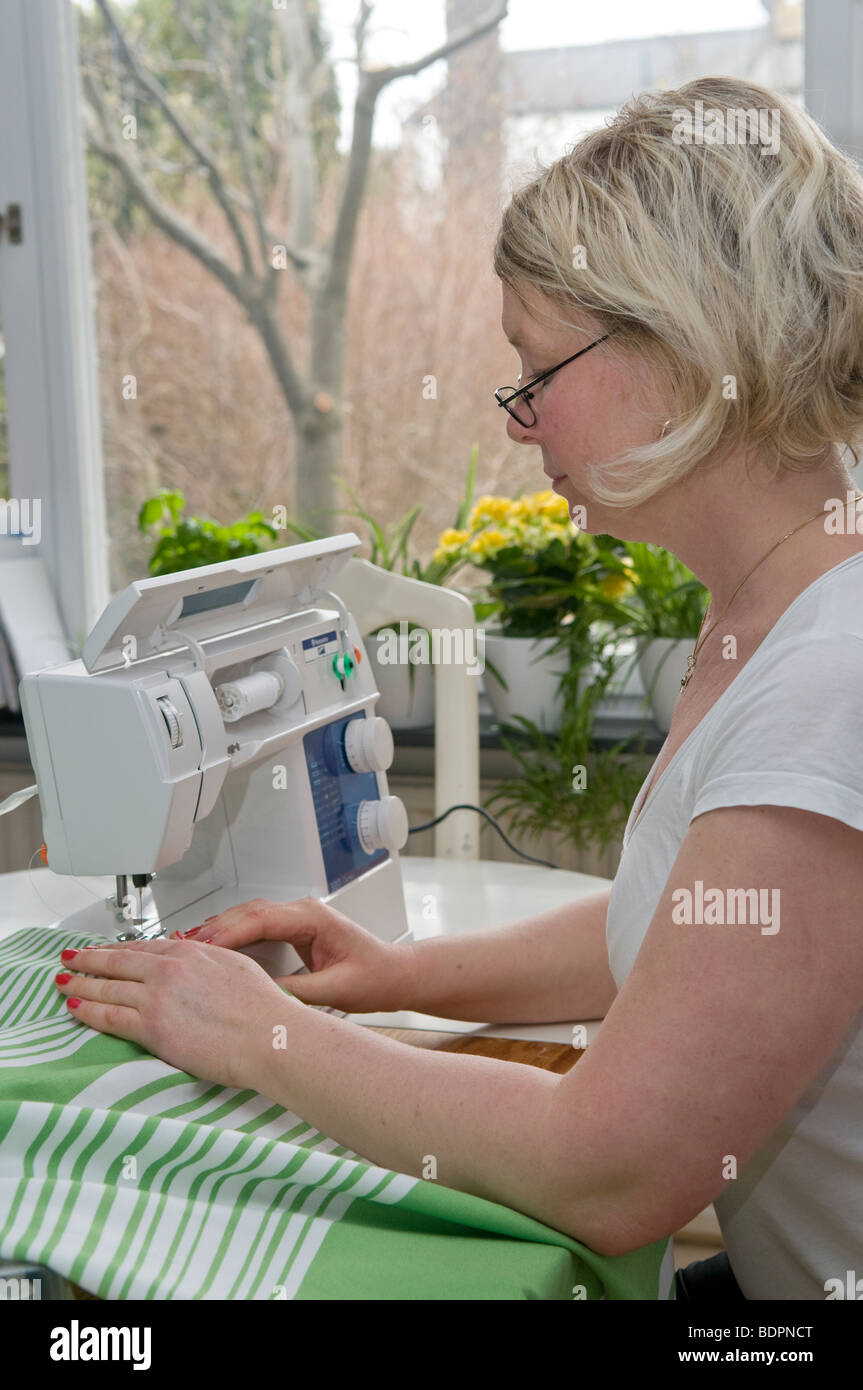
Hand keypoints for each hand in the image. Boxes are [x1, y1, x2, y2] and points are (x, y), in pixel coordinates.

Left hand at [54, 937, 299, 1091]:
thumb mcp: (236, 966)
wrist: (269, 1035)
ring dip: (80, 983)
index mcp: (190, 952)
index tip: (103, 950)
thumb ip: (208, 961)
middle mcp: (169, 969)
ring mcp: (157, 997)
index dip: (118, 949)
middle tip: (70, 958)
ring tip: (63, 982)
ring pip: (106, 986)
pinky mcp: (151, 1027)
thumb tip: (198, 963)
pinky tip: (75, 1007)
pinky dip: (88, 1009)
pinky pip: (109, 1015)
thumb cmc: (262, 1008)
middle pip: (116, 962)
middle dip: (88, 960)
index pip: (143, 947)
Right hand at [183, 896, 415, 1014]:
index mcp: (314, 918)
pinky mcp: (296, 928)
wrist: (397, 974)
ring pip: (250, 916)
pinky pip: (259, 925)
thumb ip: (296, 992)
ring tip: (192, 949)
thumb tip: (258, 994)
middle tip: (186, 948)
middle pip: (249, 912)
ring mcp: (299, 917)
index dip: (228, 934)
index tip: (204, 949)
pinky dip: (235, 936)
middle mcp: (304, 911)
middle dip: (216, 929)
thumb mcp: (335, 990)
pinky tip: (217, 950)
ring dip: (222, 930)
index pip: (260, 919)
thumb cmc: (376, 977)